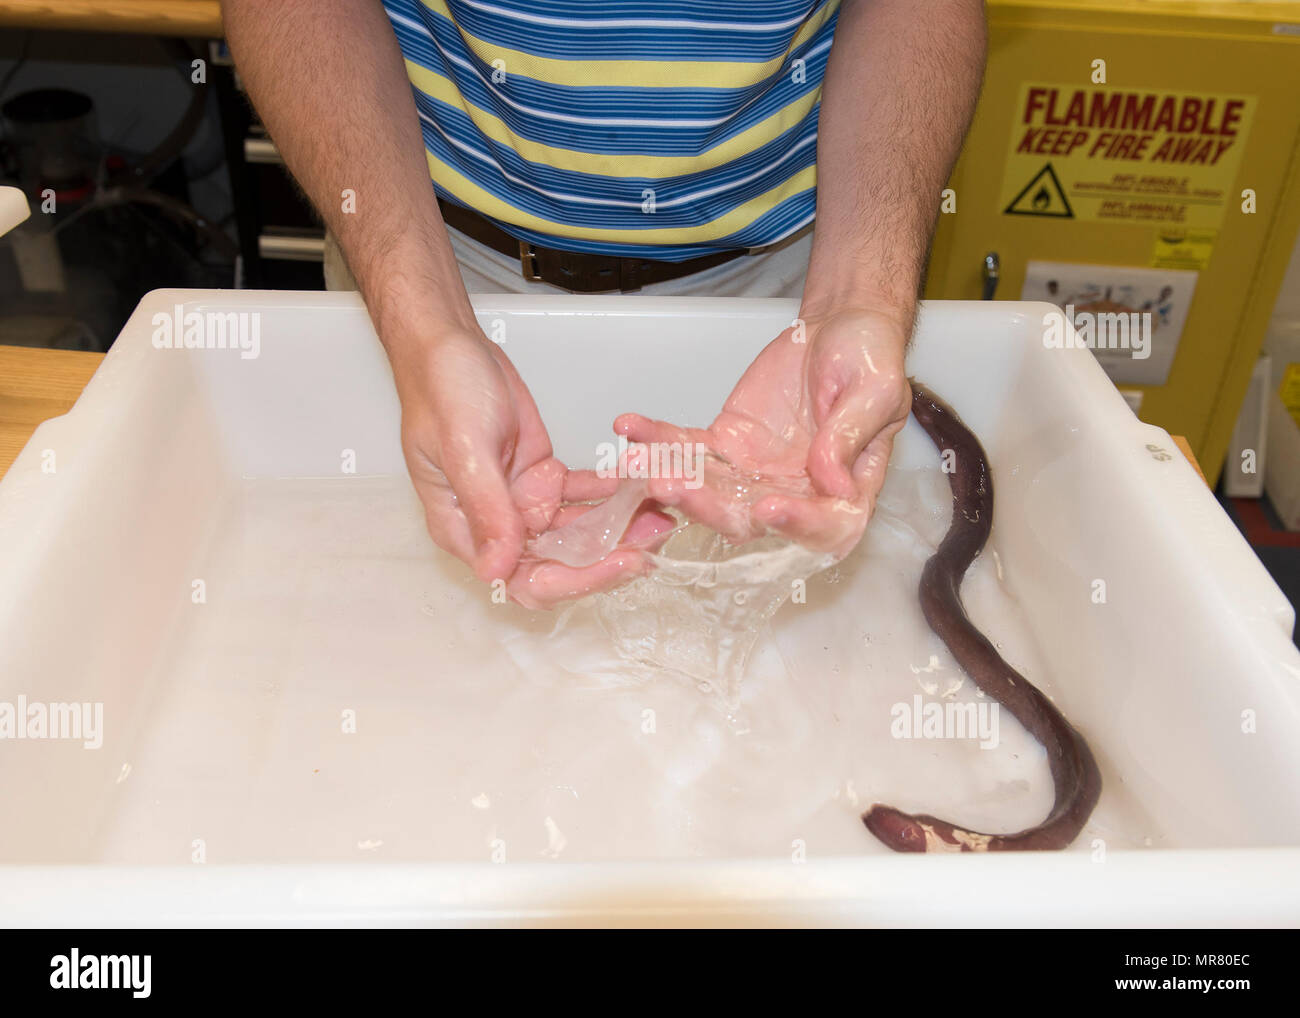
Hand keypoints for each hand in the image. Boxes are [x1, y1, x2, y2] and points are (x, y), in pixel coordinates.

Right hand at [390, 324, 669, 604]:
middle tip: (655, 534)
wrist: (449, 343)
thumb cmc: (440, 389)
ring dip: (619, 524)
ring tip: (662, 507)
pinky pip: (582, 494)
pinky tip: (641, 480)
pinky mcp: (542, 477)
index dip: (576, 580)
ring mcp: (522, 501)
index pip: (524, 581)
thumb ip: (485, 507)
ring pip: (578, 531)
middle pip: (559, 564)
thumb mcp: (464, 447)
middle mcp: (496, 525)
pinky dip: (611, 491)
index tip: (621, 561)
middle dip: (610, 555)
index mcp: (463, 531)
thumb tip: (497, 569)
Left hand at [614, 308, 911, 559]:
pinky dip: (657, 440)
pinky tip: (630, 428)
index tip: (767, 507)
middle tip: (673, 486)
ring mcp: (753, 475)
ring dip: (671, 476)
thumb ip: (849, 438)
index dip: (796, 524)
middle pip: (749, 517)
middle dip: (707, 507)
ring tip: (637, 462)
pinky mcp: (724, 447)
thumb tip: (833, 483)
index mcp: (846, 495)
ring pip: (707, 487)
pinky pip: (687, 448)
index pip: (824, 526)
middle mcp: (795, 495)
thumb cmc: (868, 361)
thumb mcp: (872, 392)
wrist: (837, 329)